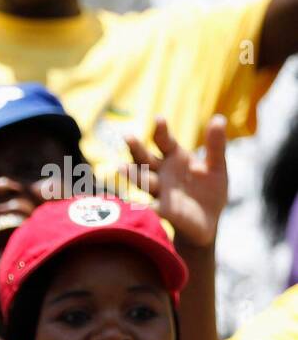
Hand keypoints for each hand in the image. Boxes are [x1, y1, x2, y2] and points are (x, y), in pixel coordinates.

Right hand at [123, 115, 227, 248]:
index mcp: (174, 158)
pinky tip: (139, 204)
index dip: (161, 130)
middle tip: (128, 137)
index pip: (164, 141)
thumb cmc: (210, 190)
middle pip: (145, 159)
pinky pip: (152, 208)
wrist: (209, 220)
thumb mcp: (217, 166)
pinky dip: (145, 206)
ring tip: (121, 168)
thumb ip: (216, 145)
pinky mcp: (163, 211)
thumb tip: (219, 119)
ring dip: (133, 175)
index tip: (159, 119)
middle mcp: (161, 173)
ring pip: (143, 181)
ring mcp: (160, 192)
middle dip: (136, 149)